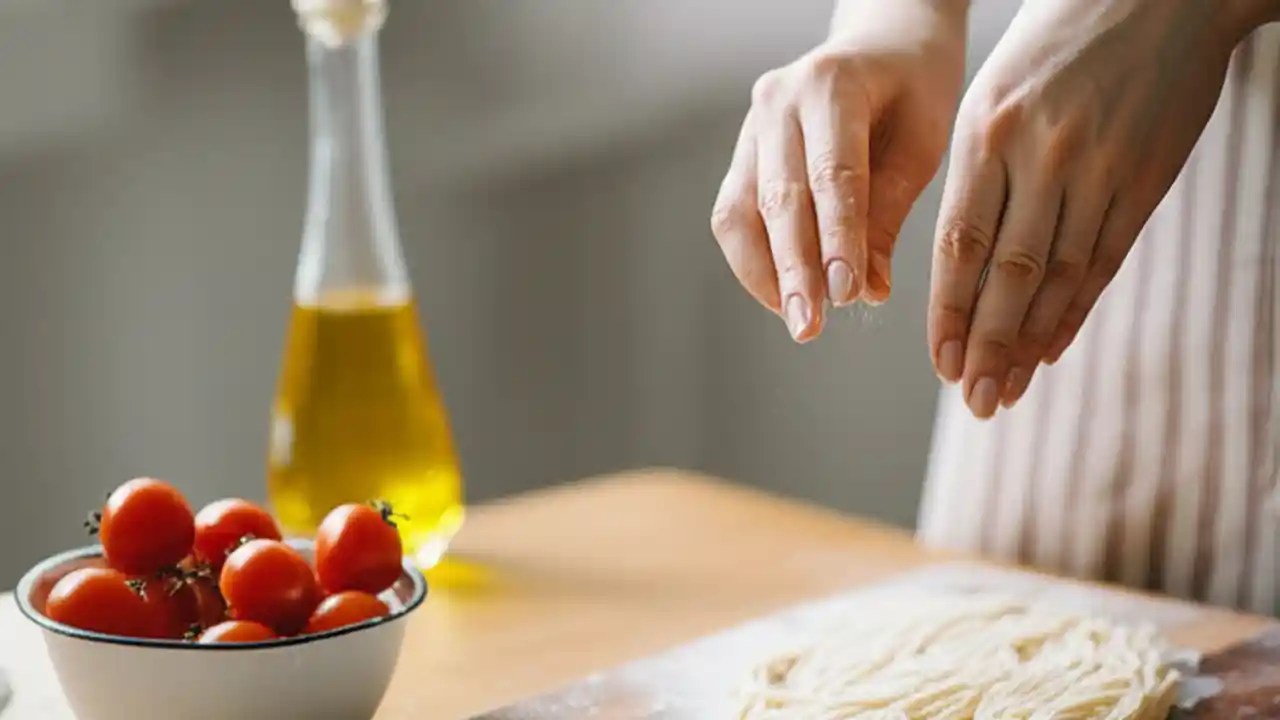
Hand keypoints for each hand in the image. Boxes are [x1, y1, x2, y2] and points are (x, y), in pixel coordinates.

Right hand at [711, 0, 966, 340]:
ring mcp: (751, 126)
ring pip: (738, 211)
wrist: (883, 43)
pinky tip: (782, 294)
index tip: (847, 294)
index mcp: (831, 84)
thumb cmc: (913, 89)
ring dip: (764, 274)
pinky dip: (754, 261)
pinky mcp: (742, 153)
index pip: (831, 174)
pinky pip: (733, 215)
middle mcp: (778, 101)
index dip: (837, 239)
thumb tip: (868, 290)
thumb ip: (888, 213)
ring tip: (796, 319)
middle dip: (794, 269)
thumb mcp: (922, 143)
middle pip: (777, 197)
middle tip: (811, 325)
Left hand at [928, 0, 1250, 417]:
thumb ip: (979, 174)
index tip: (938, 362)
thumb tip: (963, 261)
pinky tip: (1053, 348)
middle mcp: (1040, 155)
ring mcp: (1098, 168)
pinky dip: (1078, 309)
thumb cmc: (1056, 45)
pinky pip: (1106, 258)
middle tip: (973, 398)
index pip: (960, 244)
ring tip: (1007, 389)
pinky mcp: (1145, 178)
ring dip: (1030, 342)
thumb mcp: (996, 96)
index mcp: (987, 133)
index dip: (948, 312)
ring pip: (1059, 276)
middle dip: (985, 344)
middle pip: (1009, 273)